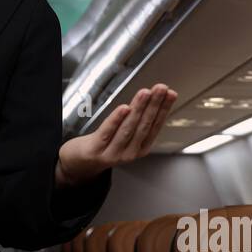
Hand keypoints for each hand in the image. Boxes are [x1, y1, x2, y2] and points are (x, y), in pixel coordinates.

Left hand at [56, 84, 177, 185]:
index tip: (170, 94)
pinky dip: (117, 119)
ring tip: (146, 93)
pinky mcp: (96, 149)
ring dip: (139, 108)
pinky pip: (108, 132)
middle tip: (161, 89)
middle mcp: (129, 153)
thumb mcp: (126, 135)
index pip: (155, 126)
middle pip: (144, 126)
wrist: (81, 163)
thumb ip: (139, 121)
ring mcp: (113, 153)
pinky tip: (124, 108)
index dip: (164, 109)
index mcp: (140, 148)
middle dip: (154, 105)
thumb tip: (154, 98)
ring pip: (129, 128)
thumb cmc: (105, 144)